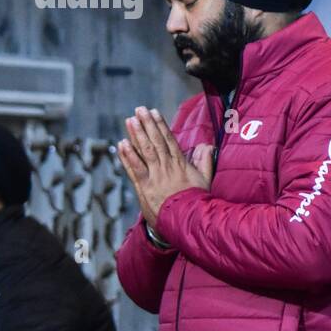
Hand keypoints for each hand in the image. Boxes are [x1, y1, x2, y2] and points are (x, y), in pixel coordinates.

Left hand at [116, 107, 209, 229]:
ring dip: (136, 135)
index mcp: (180, 164)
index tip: (154, 112)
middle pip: (155, 142)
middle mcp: (167, 168)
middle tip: (139, 110)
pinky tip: (122, 144)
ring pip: (145, 152)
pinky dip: (127, 157)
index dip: (160, 125)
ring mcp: (155, 177)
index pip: (169, 140)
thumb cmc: (196, 201)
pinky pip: (135, 169)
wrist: (187, 221)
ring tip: (130, 120)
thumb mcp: (205, 180)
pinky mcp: (145, 188)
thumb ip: (205, 162)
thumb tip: (208, 146)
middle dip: (147, 124)